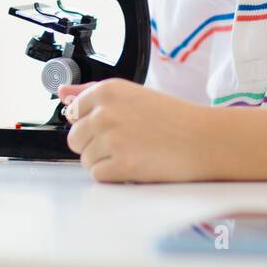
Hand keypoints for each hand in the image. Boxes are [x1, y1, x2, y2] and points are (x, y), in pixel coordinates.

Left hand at [56, 78, 219, 182]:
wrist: (205, 140)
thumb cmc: (174, 118)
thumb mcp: (132, 95)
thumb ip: (92, 93)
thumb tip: (62, 92)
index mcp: (108, 90)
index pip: (74, 112)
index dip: (92, 124)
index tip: (111, 127)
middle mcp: (106, 112)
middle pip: (75, 138)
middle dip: (94, 145)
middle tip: (125, 142)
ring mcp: (112, 139)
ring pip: (85, 159)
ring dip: (105, 161)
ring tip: (134, 153)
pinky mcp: (121, 165)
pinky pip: (98, 175)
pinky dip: (114, 176)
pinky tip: (135, 165)